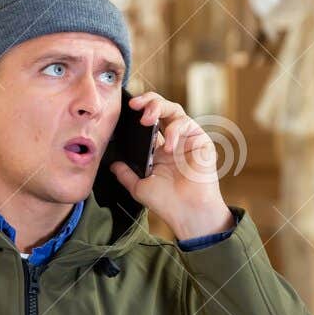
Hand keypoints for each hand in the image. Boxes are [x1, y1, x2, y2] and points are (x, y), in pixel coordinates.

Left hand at [109, 91, 235, 240]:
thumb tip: (112, 163)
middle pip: (162, 108)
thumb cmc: (167, 202)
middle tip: (134, 105)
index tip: (125, 109)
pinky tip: (168, 146)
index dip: (139, 111)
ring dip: (159, 108)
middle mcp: (174, 140)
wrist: (187, 213)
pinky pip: (186, 124)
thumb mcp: (138, 186)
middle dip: (148, 101)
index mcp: (159, 148)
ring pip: (175, 110)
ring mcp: (187, 139)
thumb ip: (125, 173)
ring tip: (146, 118)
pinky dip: (175, 130)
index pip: (149, 121)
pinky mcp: (200, 141)